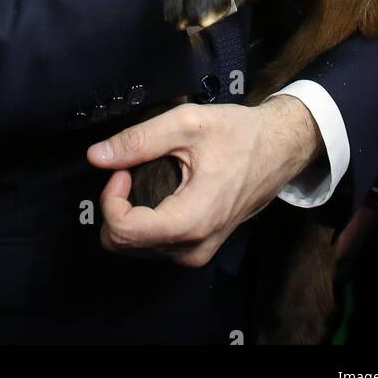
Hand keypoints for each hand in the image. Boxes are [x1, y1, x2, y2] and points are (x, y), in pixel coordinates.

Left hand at [86, 95, 322, 265]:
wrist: (280, 149)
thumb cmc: (239, 134)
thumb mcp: (187, 124)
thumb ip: (138, 140)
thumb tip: (97, 156)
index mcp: (191, 220)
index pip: (124, 232)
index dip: (110, 198)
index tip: (122, 170)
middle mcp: (193, 247)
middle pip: (124, 245)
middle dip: (115, 208)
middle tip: (129, 172)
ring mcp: (197, 253)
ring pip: (136, 249)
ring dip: (128, 216)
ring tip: (143, 179)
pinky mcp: (200, 249)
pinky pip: (154, 246)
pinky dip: (143, 222)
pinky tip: (155, 194)